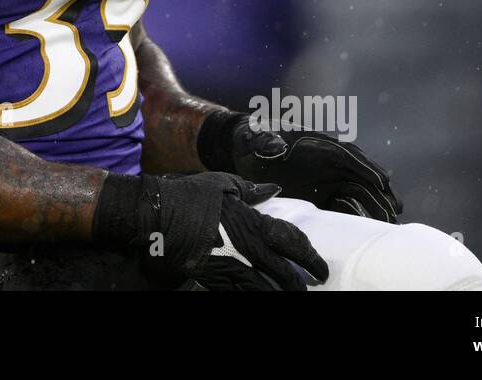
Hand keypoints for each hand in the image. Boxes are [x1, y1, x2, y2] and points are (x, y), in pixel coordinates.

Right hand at [94, 172, 328, 289]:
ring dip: (279, 294)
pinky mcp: (217, 280)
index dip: (311, 259)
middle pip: (286, 276)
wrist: (161, 217)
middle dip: (299, 286)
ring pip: (267, 290)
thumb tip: (274, 190)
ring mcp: (234, 268)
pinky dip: (254, 295)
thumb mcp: (225, 185)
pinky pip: (243, 293)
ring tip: (286, 296)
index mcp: (256, 224)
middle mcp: (250, 250)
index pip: (295, 245)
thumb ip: (252, 191)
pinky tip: (258, 293)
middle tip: (305, 289)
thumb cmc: (192, 197)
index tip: (320, 269)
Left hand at [222, 116, 403, 222]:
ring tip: (390, 219)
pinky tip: (366, 225)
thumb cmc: (251, 140)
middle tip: (395, 208)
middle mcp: (326, 160)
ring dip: (373, 202)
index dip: (364, 167)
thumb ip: (265, 140)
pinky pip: (342, 203)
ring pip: (355, 189)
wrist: (245, 150)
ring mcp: (325, 177)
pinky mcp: (319, 192)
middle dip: (377, 189)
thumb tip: (277, 146)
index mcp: (316, 144)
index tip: (381, 180)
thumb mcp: (254, 137)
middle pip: (358, 174)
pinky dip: (355, 212)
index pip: (346, 155)